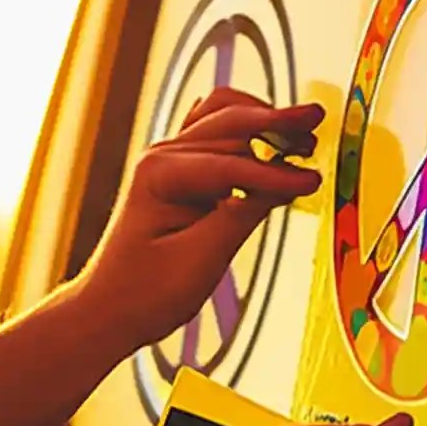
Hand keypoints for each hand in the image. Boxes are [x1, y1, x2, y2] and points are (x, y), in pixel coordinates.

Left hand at [72, 87, 323, 352]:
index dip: (276, 174)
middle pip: (230, 123)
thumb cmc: (143, 291)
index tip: (312, 181)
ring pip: (225, 117)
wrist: (110, 309)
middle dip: (276, 122)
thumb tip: (286, 184)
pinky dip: (250, 133)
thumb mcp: (199, 260)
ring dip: (264, 120)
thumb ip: (242, 216)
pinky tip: (275, 143)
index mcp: (160, 174)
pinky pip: (219, 135)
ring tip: (302, 136)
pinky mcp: (184, 172)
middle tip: (316, 121)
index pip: (232, 165)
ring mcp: (171, 160)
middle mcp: (163, 156)